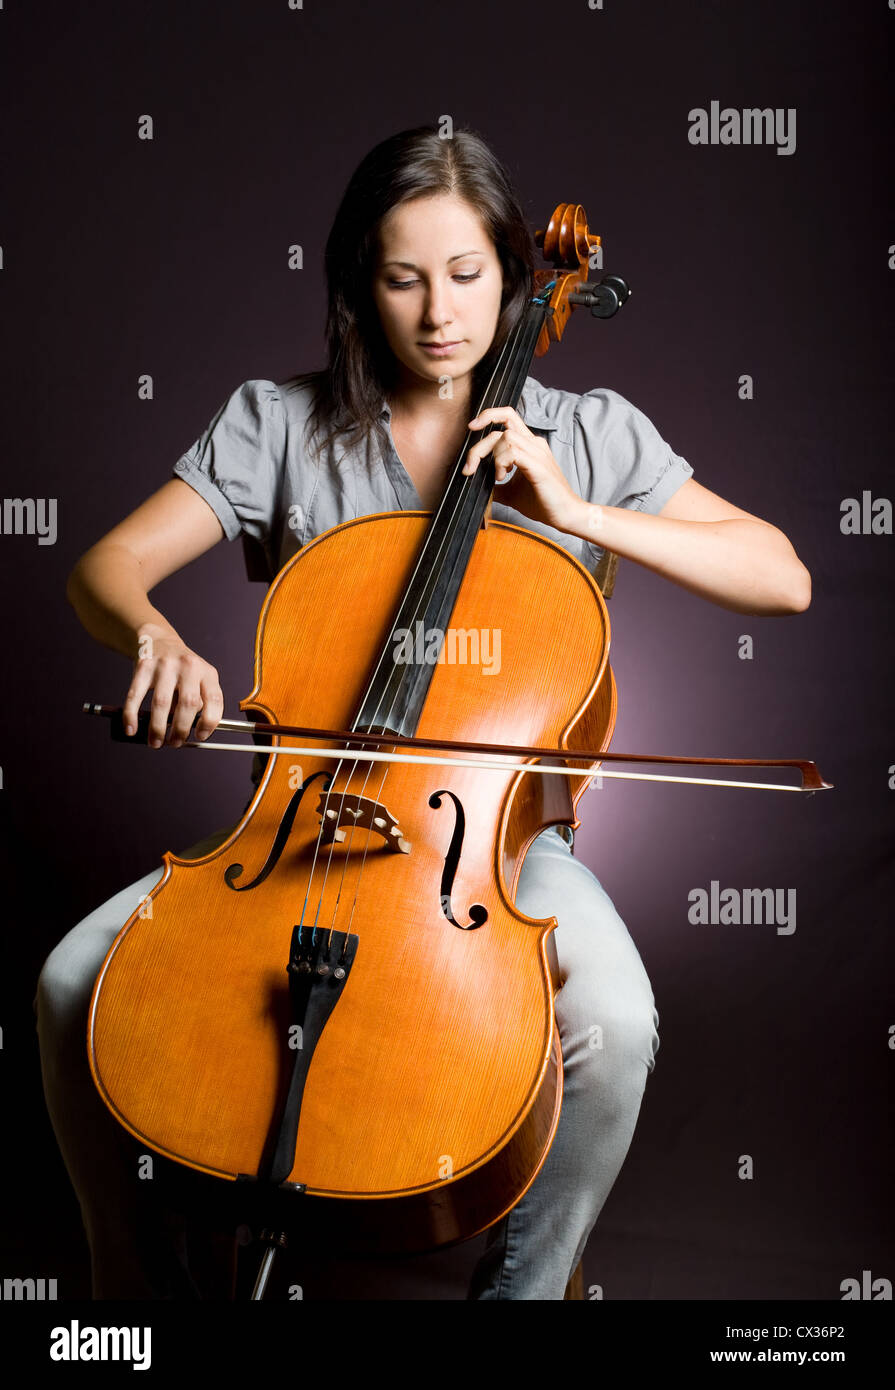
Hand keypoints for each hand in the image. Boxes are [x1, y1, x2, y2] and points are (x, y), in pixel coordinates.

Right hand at [122, 624, 223, 747]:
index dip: (209, 723)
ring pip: (162, 703)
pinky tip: (132, 729)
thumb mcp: (198, 679)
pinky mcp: (144, 666)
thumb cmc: (181, 669)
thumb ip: (198, 702)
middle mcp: (189, 666)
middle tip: (174, 743)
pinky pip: (136, 695)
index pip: (214, 700)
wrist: (158, 639)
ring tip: (155, 742)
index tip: (200, 736)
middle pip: (188, 704)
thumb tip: (186, 732)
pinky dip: (132, 715)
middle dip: (181, 730)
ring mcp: (165, 665)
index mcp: (207, 672)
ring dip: (157, 728)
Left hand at [463, 406, 584, 533]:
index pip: (508, 417)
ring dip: (492, 456)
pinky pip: (513, 452)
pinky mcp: (538, 465)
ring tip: (497, 476)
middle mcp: (534, 443)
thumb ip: (495, 485)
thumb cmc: (543, 503)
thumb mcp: (510, 493)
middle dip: (478, 447)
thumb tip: (477, 485)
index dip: (489, 415)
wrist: (565, 514)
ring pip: (505, 437)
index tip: (472, 427)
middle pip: (501, 427)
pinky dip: (501, 463)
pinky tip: (502, 477)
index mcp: (529, 445)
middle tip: (469, 468)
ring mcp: (537, 452)